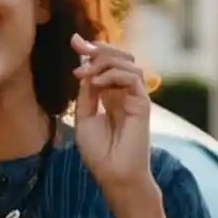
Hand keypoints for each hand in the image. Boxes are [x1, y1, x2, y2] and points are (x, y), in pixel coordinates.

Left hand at [71, 33, 154, 200]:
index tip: (74, 41)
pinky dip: (113, 74)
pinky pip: (132, 78)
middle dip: (99, 48)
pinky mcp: (142, 104)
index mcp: (111, 95)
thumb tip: (84, 69)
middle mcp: (125, 93)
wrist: (113, 175)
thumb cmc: (99, 153)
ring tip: (86, 72)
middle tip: (79, 47)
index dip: (92, 50)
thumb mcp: (84, 117)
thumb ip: (87, 93)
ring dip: (104, 60)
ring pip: (128, 63)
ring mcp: (135, 97)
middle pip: (120, 57)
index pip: (106, 64)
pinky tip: (97, 83)